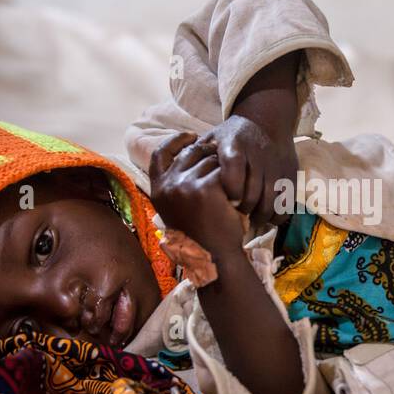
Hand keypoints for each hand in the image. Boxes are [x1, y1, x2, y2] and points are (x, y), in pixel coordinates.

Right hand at [149, 132, 246, 254]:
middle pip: (191, 152)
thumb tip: (188, 151)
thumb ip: (176, 184)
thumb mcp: (178, 208)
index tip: (191, 136)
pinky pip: (224, 170)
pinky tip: (236, 196)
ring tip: (230, 192)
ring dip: (224, 171)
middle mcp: (167, 186)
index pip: (160, 153)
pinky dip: (234, 180)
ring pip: (210, 160)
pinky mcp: (204, 188)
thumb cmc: (203, 235)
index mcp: (157, 190)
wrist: (215, 257)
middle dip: (210, 156)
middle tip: (225, 172)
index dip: (175, 141)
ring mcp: (184, 185)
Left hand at [201, 114, 298, 229]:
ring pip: (270, 203)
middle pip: (252, 194)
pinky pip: (285, 206)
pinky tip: (264, 215)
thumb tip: (178, 177)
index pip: (234, 171)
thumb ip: (196, 156)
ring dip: (257, 217)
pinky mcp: (290, 176)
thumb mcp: (212, 138)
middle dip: (241, 210)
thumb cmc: (232, 136)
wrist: (266, 121)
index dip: (230, 190)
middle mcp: (259, 156)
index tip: (226, 198)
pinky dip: (275, 216)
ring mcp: (276, 167)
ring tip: (247, 220)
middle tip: (232, 217)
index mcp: (236, 145)